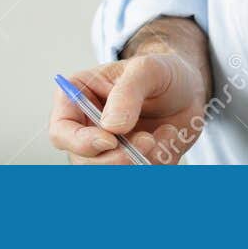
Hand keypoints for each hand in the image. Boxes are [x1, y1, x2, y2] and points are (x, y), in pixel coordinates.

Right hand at [48, 52, 207, 164]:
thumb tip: (111, 127)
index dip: (80, 142)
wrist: (186, 90)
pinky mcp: (127, 167)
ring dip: (141, 162)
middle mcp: (86, 130)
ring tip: (166, 133)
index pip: (61, 132)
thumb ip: (128, 92)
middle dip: (118, 159)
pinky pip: (137, 179)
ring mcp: (105, 153)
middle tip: (148, 141)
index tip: (110, 140)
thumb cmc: (160, 73)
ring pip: (110, 177)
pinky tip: (169, 137)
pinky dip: (158, 163)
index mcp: (77, 99)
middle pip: (85, 164)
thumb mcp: (148, 69)